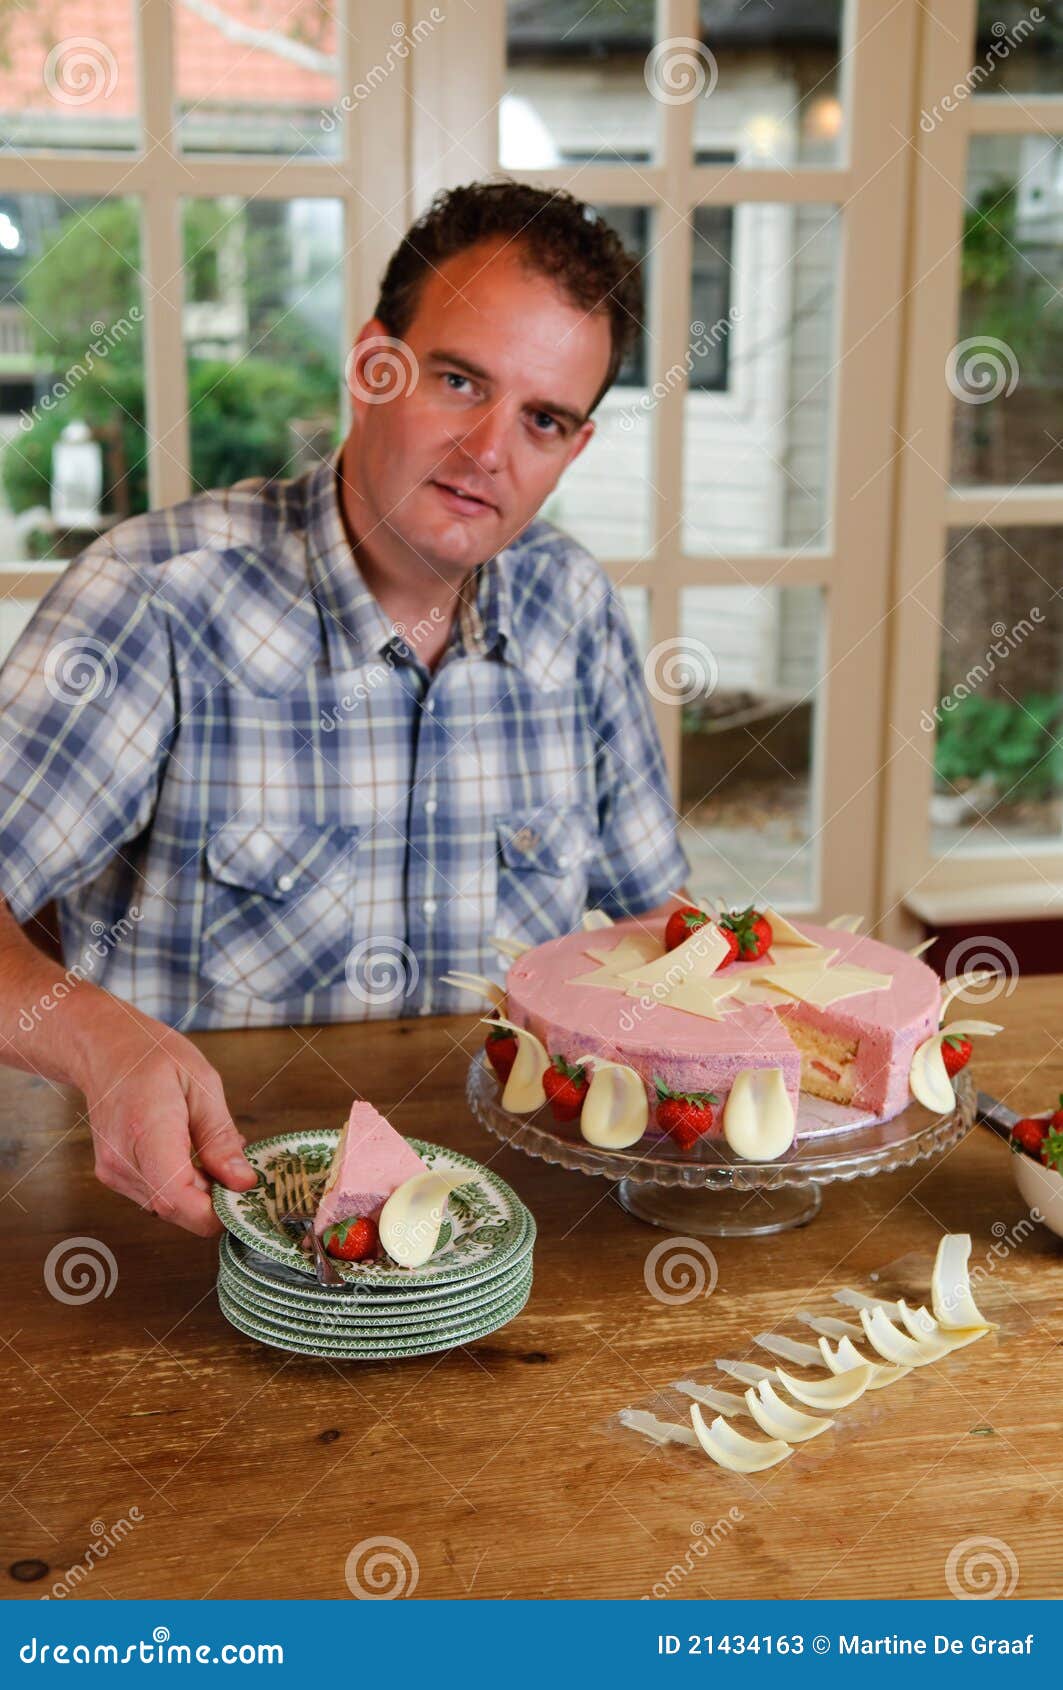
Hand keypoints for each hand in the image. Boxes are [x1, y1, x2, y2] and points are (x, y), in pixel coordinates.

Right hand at [75, 1003, 257, 1235]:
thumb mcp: (202, 1083)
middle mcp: (123, 1160)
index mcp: (146, 1132)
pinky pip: (156, 1196)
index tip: (245, 1197)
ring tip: (211, 1152)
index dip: (215, 1212)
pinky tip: (190, 1155)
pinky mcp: (113, 1176)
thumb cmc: (151, 1055)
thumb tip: (242, 1182)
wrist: (103, 1049)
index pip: (177, 1198)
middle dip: (215, 1200)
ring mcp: (113, 1172)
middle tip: (238, 1169)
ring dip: (199, 1193)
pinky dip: (181, 1185)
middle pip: (177, 1209)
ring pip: (168, 1208)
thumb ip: (220, 1137)